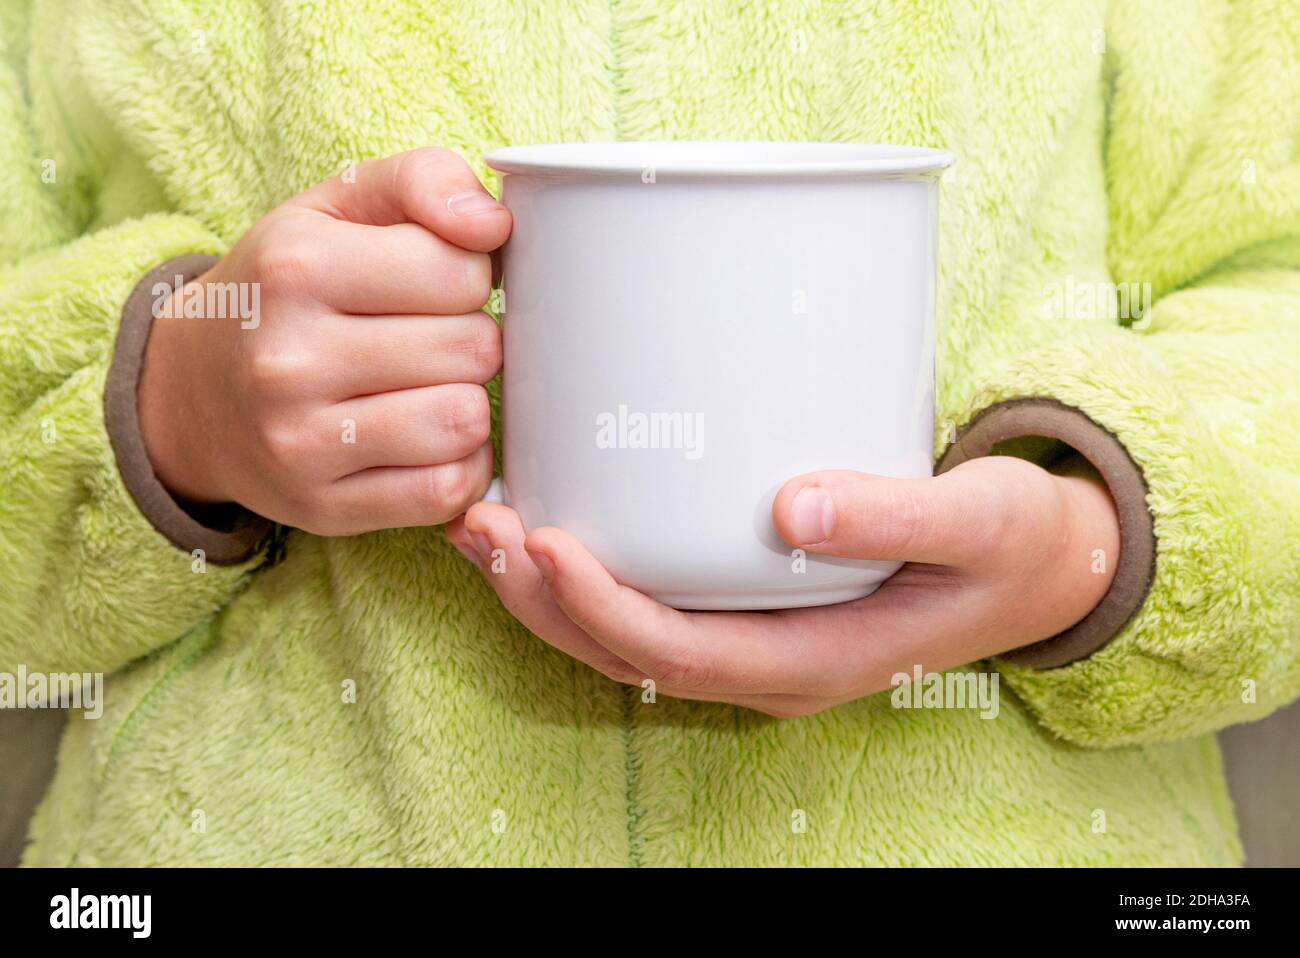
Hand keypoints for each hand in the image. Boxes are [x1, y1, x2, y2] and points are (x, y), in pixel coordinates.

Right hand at [139, 147, 510, 534]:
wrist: (189, 392)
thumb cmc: (285, 289)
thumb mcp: (334, 207)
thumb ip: (421, 180)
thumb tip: (492, 222)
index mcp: (296, 267)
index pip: (462, 270)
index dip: (468, 274)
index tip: (433, 284)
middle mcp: (288, 359)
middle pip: (473, 348)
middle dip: (471, 338)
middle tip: (431, 339)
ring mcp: (300, 442)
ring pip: (465, 421)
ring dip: (468, 403)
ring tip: (431, 387)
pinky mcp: (322, 507)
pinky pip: (446, 490)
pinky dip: (460, 465)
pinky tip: (429, 440)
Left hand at [446, 455, 1119, 716]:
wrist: (1034, 570)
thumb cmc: (1008, 545)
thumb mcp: (976, 520)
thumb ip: (895, 512)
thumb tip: (793, 505)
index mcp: (812, 661)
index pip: (679, 652)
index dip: (601, 607)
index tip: (544, 540)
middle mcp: (766, 663)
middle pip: (625, 651)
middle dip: (541, 597)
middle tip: (481, 525)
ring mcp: (752, 640)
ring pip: (622, 635)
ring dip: (545, 587)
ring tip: (484, 524)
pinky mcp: (747, 605)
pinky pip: (648, 602)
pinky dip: (586, 570)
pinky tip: (552, 517)